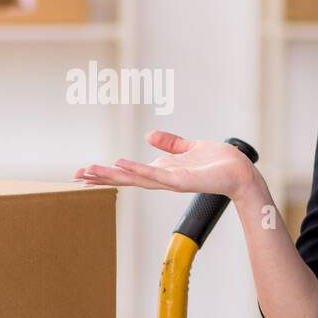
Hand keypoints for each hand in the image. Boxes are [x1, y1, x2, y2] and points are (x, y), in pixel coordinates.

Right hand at [73, 129, 258, 199]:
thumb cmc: (220, 163)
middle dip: (101, 177)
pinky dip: (137, 170)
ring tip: (89, 171)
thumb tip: (149, 136)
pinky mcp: (181, 180)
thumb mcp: (190, 147)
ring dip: (111, 174)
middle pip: (125, 178)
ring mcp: (170, 181)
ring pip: (134, 178)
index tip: (85, 171)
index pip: (128, 172)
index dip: (107, 172)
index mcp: (162, 171)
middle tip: (75, 176)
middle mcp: (162, 179)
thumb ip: (171, 143)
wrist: (242, 172)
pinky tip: (121, 164)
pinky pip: (155, 175)